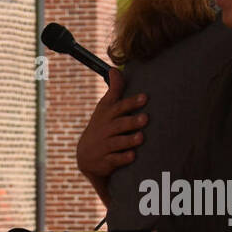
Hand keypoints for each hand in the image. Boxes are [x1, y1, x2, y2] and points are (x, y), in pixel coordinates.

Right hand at [76, 70, 146, 202]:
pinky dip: (122, 159)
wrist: (85, 156)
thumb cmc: (102, 126)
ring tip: (141, 137)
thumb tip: (115, 69)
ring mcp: (104, 146)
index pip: (118, 107)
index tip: (145, 98)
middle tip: (146, 118)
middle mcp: (105, 130)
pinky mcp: (105, 162)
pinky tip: (133, 156)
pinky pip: (114, 160)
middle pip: (118, 124)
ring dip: (128, 140)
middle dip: (131, 121)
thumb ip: (114, 90)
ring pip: (117, 143)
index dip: (131, 102)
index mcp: (106, 115)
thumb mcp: (105, 108)